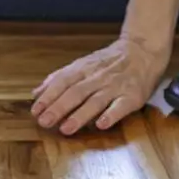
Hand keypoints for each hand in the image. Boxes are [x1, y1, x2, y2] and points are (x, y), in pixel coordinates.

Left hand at [32, 35, 170, 133]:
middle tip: (44, 122)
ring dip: (80, 115)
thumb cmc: (109, 61)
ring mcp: (115, 87)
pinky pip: (121, 106)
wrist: (142, 50)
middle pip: (76, 92)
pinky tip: (102, 125)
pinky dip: (111, 115)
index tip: (35, 111)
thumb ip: (59, 78)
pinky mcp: (132, 96)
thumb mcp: (83, 64)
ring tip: (66, 128)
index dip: (49, 96)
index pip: (63, 82)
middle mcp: (97, 78)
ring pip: (95, 101)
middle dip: (59, 108)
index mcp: (83, 69)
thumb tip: (36, 93)